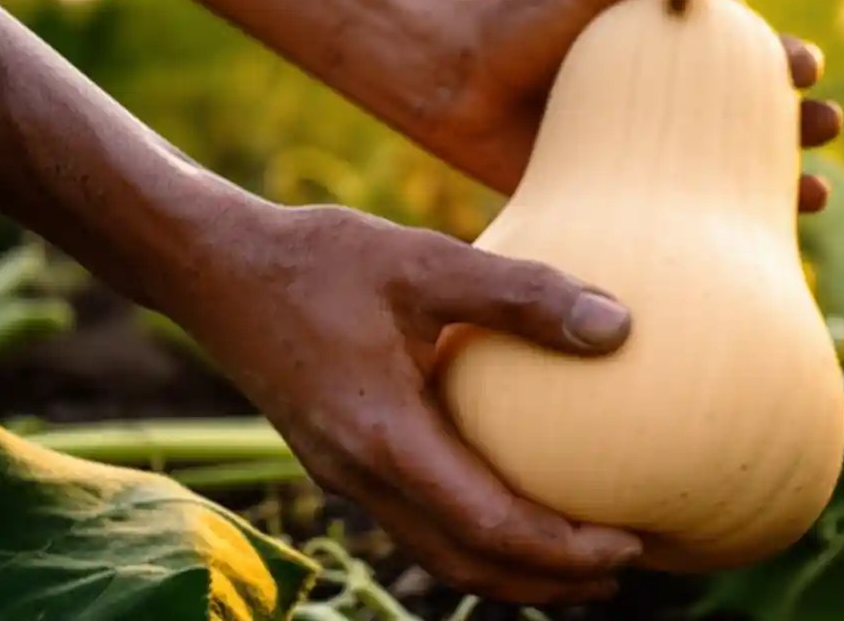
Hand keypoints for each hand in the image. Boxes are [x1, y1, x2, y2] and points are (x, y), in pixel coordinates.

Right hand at [176, 203, 640, 603]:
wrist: (213, 269)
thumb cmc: (317, 261)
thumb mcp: (424, 262)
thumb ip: (521, 294)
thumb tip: (618, 326)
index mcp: (384, 438)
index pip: (490, 528)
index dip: (564, 551)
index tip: (631, 546)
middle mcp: (361, 474)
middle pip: (466, 564)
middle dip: (547, 582)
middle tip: (620, 570)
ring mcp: (344, 473)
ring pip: (438, 551)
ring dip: (510, 567)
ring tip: (575, 559)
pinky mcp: (338, 457)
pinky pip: (415, 521)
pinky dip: (472, 534)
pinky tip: (504, 500)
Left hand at [434, 0, 842, 210]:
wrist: (455, 81)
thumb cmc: (520, 17)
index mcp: (673, 50)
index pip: (750, 55)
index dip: (787, 61)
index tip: (800, 69)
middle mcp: (670, 104)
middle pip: (759, 118)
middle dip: (804, 123)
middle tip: (824, 127)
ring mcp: (649, 154)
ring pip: (734, 176)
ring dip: (782, 185)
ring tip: (815, 196)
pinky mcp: (623, 195)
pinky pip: (682, 219)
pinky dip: (720, 233)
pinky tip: (743, 245)